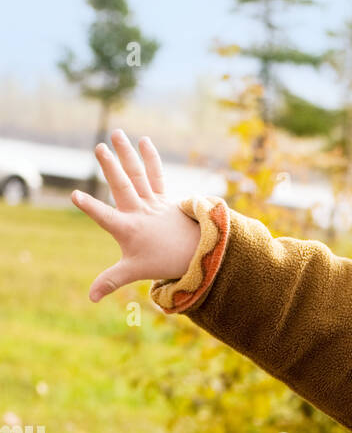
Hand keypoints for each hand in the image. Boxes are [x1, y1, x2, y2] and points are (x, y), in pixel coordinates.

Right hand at [70, 129, 200, 301]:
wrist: (194, 255)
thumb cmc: (160, 262)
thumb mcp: (133, 272)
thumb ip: (110, 281)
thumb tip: (90, 298)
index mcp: (128, 229)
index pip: (105, 217)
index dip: (90, 207)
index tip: (75, 195)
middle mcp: (139, 213)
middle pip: (122, 187)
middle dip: (110, 167)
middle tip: (99, 147)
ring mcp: (152, 203)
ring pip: (138, 175)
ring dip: (127, 154)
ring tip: (117, 134)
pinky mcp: (164, 197)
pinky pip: (156, 175)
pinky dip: (151, 159)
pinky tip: (144, 141)